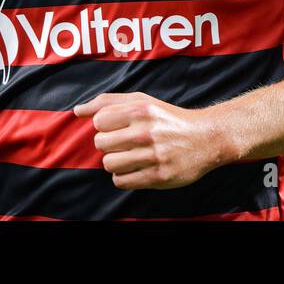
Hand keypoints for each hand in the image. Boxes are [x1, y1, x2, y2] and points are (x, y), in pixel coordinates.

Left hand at [74, 92, 230, 189]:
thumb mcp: (142, 101)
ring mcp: (152, 156)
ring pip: (109, 164)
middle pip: (101, 143)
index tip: (117, 127)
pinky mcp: (158, 176)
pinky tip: (135, 169)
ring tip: (129, 156)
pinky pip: (121, 182)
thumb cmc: (168, 118)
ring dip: (116, 162)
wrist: (206, 138)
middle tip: (125, 143)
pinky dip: (124, 177)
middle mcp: (145, 132)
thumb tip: (77, 110)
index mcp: (140, 110)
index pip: (99, 121)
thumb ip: (108, 101)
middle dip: (109, 144)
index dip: (104, 125)